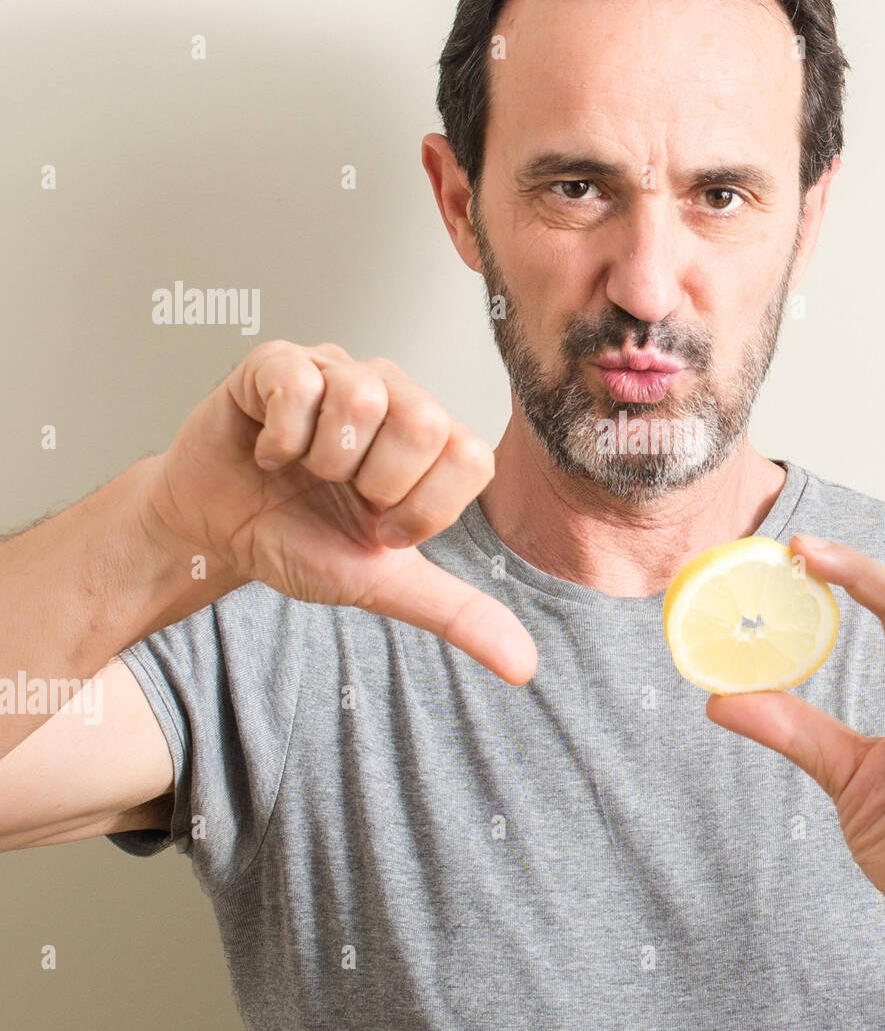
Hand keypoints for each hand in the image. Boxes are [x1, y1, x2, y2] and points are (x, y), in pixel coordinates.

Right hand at [141, 340, 536, 684]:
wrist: (214, 532)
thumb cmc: (300, 541)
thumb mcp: (381, 584)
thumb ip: (456, 613)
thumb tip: (523, 667)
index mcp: (431, 441)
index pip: (471, 457)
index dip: (424, 508)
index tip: (382, 529)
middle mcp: (395, 393)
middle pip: (424, 422)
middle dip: (374, 484)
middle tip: (340, 495)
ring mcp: (337, 370)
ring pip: (361, 398)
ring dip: (322, 460)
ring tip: (303, 471)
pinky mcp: (276, 363)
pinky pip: (296, 383)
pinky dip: (278, 438)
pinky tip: (268, 453)